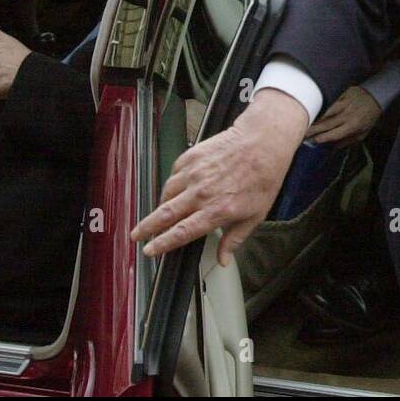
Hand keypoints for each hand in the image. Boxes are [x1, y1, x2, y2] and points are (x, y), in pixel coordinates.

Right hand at [130, 88, 308, 265]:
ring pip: (167, 193)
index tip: (150, 250)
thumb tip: (223, 259)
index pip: (182, 232)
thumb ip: (234, 239)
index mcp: (217, 210)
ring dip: (160, 206)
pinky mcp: (192, 157)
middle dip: (147, 227)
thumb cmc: (263, 178)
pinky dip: (172, 184)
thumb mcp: (255, 215)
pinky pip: (174, 174)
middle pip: (166, 214)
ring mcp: (195, 173)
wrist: (263, 141)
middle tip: (136, 235)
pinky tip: (176, 189)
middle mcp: (202, 193)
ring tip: (159, 214)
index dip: (163, 243)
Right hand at [304, 85, 381, 146]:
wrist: (377, 95)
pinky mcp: (341, 95)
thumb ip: (348, 140)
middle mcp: (347, 115)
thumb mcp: (363, 133)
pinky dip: (321, 107)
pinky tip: (312, 109)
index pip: (334, 134)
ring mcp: (343, 104)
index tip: (311, 141)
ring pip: (326, 112)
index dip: (322, 138)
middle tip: (301, 133)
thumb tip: (332, 147)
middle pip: (326, 124)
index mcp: (353, 126)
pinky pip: (329, 102)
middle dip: (313, 130)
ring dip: (314, 117)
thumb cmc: (369, 116)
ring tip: (303, 122)